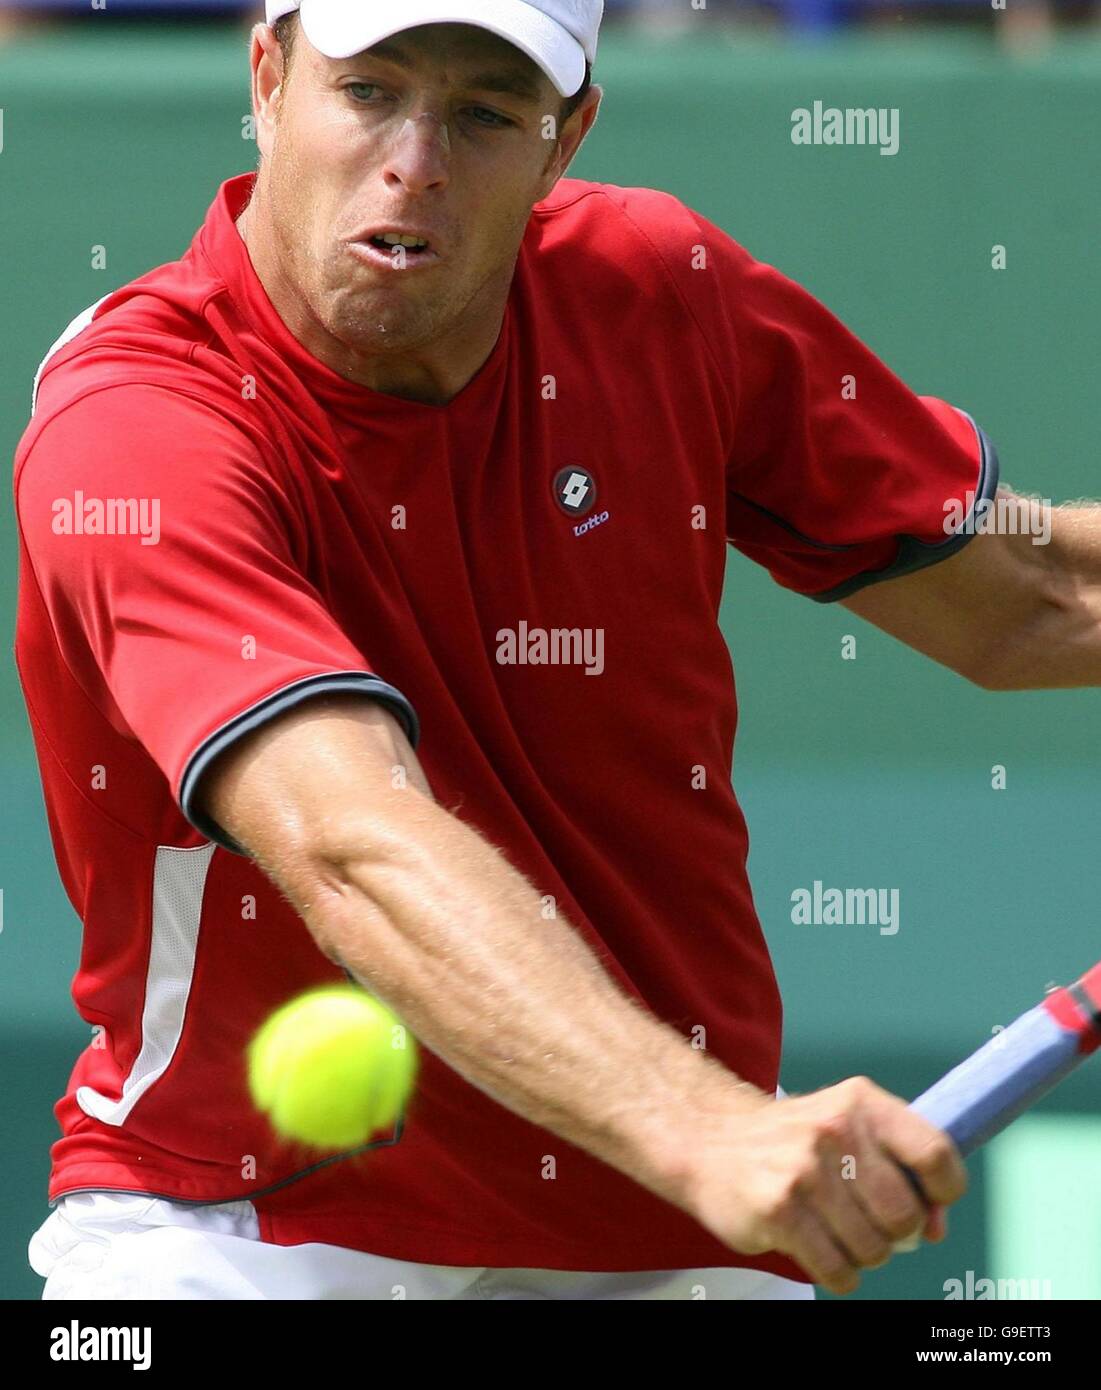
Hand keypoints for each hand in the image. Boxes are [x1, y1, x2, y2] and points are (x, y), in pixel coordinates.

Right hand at [680, 1076, 966, 1294]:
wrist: (708, 1140)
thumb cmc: (792, 1141)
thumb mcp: (847, 1131)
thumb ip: (899, 1170)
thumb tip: (935, 1227)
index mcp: (861, 1103)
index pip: (935, 1153)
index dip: (944, 1189)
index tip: (930, 1202)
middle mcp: (835, 1131)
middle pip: (905, 1215)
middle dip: (894, 1233)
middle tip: (868, 1222)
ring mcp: (805, 1171)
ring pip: (874, 1250)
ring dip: (862, 1253)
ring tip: (835, 1229)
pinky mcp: (779, 1210)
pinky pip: (840, 1271)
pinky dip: (838, 1272)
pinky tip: (817, 1246)